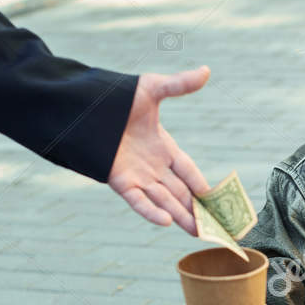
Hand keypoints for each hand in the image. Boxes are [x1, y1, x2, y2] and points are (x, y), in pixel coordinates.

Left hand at [108, 67, 211, 234]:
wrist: (82, 105)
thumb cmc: (116, 95)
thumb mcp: (153, 88)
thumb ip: (179, 84)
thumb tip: (206, 71)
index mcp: (163, 146)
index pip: (189, 171)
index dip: (204, 186)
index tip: (222, 202)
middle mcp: (152, 165)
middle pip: (181, 192)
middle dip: (198, 210)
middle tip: (217, 228)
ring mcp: (137, 175)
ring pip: (164, 201)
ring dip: (182, 217)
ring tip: (200, 234)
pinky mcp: (119, 180)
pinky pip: (138, 200)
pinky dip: (151, 211)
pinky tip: (167, 222)